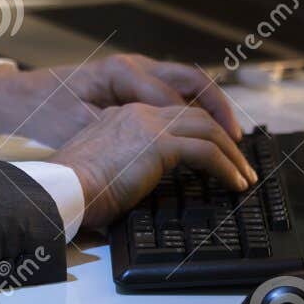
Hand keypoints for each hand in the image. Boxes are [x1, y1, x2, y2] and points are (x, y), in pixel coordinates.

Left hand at [0, 52, 241, 148]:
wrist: (21, 96)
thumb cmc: (45, 110)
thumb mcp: (79, 126)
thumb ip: (119, 133)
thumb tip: (157, 150)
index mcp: (122, 72)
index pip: (173, 98)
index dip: (199, 126)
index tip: (218, 152)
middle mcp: (135, 65)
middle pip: (191, 80)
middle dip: (219, 108)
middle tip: (237, 140)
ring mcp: (137, 70)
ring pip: (188, 83)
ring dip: (212, 106)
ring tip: (232, 137)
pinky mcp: (135, 82)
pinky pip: (174, 90)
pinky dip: (195, 108)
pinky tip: (205, 131)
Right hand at [49, 103, 258, 229]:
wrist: (59, 189)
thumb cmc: (71, 190)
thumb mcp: (101, 168)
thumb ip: (124, 163)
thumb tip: (138, 182)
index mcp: (123, 116)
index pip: (172, 115)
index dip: (198, 130)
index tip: (215, 150)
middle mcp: (138, 113)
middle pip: (195, 116)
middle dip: (223, 138)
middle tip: (240, 161)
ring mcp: (149, 125)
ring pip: (207, 129)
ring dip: (231, 154)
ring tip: (244, 176)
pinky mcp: (158, 144)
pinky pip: (206, 151)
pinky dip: (226, 166)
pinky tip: (235, 183)